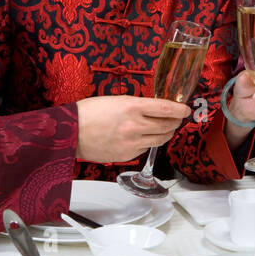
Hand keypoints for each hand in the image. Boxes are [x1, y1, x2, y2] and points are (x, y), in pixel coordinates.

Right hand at [75, 96, 190, 161]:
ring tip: (164, 128)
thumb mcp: (117, 100)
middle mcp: (134, 126)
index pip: (166, 109)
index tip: (185, 110)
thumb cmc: (89, 112)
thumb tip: (156, 109)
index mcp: (132, 107)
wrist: (69, 132)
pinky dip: (148, 142)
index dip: (180, 110)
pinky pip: (145, 149)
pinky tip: (142, 137)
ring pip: (160, 139)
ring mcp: (131, 143)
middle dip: (175, 122)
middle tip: (176, 119)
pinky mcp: (127, 155)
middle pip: (167, 126)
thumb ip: (138, 105)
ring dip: (165, 133)